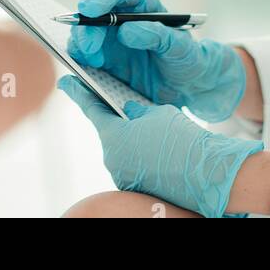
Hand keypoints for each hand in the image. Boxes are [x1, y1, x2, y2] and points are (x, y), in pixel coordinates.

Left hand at [58, 76, 261, 217]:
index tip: (66, 81)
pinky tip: (155, 147)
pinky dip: (139, 154)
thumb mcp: (156, 112)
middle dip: (114, 117)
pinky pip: (133, 164)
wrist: (204, 173)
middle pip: (108, 131)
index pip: (90, 108)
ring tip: (147, 128)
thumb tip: (129, 111)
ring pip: (121, 149)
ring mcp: (123, 176)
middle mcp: (112, 159)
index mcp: (113, 136)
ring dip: (129, 138)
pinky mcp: (136, 187)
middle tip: (119, 103)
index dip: (78, 92)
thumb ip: (136, 109)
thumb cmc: (180, 137)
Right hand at [66, 0, 245, 121]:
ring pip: (85, 37)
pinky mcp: (105, 64)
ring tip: (91, 61)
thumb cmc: (188, 59)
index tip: (90, 8)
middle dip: (87, 27)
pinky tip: (84, 73)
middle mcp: (122, 21)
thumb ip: (158, 36)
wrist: (189, 87)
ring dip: (81, 46)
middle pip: (95, 15)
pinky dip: (80, 65)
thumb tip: (126, 30)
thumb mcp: (181, 47)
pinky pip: (85, 61)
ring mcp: (111, 42)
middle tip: (88, 46)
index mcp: (143, 7)